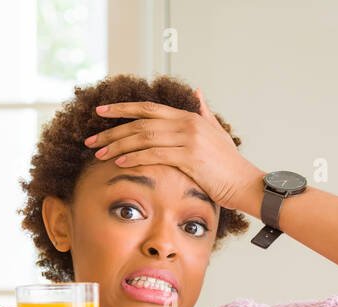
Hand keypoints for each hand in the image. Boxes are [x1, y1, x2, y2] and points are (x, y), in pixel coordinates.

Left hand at [84, 87, 263, 213]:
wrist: (246, 183)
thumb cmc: (230, 164)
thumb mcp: (217, 132)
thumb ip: (204, 112)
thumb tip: (197, 93)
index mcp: (189, 117)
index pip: (148, 108)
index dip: (122, 109)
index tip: (101, 112)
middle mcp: (187, 123)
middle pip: (140, 123)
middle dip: (112, 131)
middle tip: (91, 140)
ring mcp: (188, 139)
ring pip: (143, 138)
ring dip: (118, 146)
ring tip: (99, 154)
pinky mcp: (189, 157)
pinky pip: (154, 155)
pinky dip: (135, 158)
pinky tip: (119, 162)